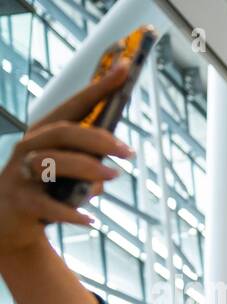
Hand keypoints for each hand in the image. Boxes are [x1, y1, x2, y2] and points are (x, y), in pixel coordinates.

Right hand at [0, 63, 133, 259]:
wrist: (9, 226)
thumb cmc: (46, 192)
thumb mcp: (73, 174)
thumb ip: (92, 163)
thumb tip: (113, 162)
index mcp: (46, 135)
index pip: (75, 107)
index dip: (98, 87)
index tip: (125, 68)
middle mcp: (30, 148)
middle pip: (62, 132)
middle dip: (98, 138)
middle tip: (129, 152)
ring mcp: (21, 174)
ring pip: (51, 162)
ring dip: (85, 168)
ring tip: (111, 177)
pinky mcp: (20, 202)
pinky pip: (47, 205)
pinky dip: (71, 213)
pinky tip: (90, 220)